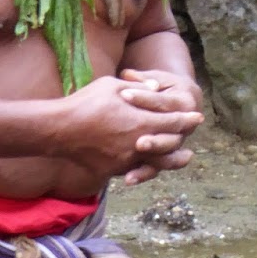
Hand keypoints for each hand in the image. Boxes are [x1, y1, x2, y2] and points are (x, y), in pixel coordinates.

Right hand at [56, 75, 202, 180]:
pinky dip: (148, 166)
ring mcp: (126, 160)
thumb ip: (138, 88)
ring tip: (185, 157)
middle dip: (183, 137)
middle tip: (192, 133)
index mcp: (140, 121)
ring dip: (173, 159)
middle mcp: (138, 144)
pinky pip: (136, 169)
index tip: (197, 117)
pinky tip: (154, 162)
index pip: (173, 122)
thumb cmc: (85, 102)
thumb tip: (157, 89)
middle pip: (170, 144)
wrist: (59, 130)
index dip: (187, 119)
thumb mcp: (112, 86)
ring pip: (158, 163)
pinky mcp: (113, 171)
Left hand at [117, 67, 203, 184]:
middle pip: (170, 135)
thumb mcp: (154, 78)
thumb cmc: (159, 86)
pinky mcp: (164, 156)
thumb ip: (141, 79)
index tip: (124, 94)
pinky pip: (156, 167)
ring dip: (151, 160)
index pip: (162, 102)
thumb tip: (128, 75)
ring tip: (133, 168)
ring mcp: (175, 143)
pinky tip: (128, 180)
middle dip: (154, 139)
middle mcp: (186, 126)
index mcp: (184, 102)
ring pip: (167, 155)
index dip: (143, 98)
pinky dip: (143, 173)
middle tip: (139, 143)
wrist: (174, 103)